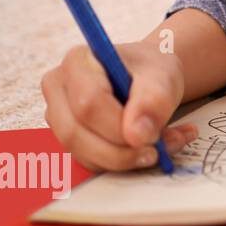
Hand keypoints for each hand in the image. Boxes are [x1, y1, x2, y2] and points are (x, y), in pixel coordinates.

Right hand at [41, 41, 198, 171]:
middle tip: (157, 151)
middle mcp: (59, 88)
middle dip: (120, 152)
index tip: (151, 137)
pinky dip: (124, 163)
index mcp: (78, 62)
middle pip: (75, 133)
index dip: (118, 127)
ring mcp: (59, 116)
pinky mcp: (70, 137)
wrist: (151, 77)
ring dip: (126, 160)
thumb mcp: (163, 75)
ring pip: (82, 153)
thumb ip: (154, 100)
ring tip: (166, 145)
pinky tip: (154, 149)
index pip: (88, 104)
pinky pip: (91, 161)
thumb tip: (137, 137)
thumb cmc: (152, 70)